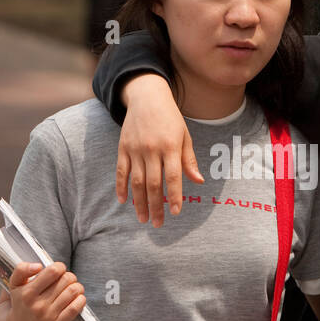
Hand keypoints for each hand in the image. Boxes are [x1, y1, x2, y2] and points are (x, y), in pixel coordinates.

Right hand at [5, 261, 85, 320]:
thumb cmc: (22, 302)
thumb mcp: (15, 284)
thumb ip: (22, 269)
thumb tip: (38, 266)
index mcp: (27, 293)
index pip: (53, 271)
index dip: (59, 267)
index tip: (58, 271)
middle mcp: (37, 306)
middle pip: (67, 280)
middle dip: (69, 276)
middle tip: (66, 280)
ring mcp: (48, 318)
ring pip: (73, 291)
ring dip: (77, 287)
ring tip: (72, 288)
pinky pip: (75, 308)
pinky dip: (80, 299)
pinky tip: (76, 298)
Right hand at [116, 73, 202, 226]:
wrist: (147, 97)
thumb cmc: (170, 118)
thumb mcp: (184, 135)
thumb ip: (189, 160)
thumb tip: (198, 181)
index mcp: (171, 146)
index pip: (174, 177)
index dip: (175, 196)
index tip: (177, 212)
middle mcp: (152, 149)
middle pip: (154, 184)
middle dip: (156, 206)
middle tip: (158, 224)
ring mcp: (135, 149)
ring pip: (137, 182)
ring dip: (140, 202)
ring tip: (143, 218)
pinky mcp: (123, 148)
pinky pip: (121, 171)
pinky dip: (121, 187)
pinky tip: (124, 201)